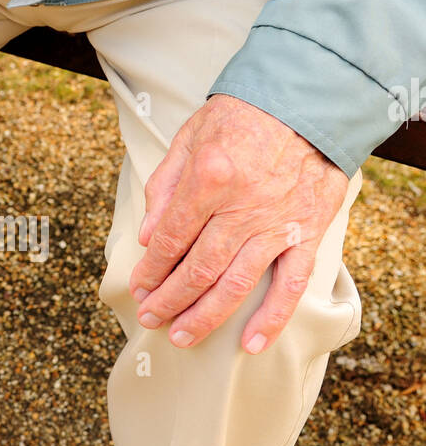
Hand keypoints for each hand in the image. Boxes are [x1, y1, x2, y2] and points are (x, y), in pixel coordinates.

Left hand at [128, 94, 349, 352]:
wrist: (306, 101)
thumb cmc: (243, 116)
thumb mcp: (191, 137)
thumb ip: (165, 187)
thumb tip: (148, 237)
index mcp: (209, 179)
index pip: (170, 239)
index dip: (150, 269)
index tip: (138, 287)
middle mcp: (242, 207)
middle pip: (197, 269)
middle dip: (168, 300)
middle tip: (150, 319)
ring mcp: (277, 225)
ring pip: (235, 284)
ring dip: (205, 316)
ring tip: (182, 337)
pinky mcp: (307, 234)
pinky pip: (290, 285)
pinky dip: (272, 319)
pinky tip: (250, 344)